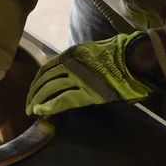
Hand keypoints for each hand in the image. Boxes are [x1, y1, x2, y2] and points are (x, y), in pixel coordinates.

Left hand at [26, 32, 152, 116]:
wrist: (136, 60)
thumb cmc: (119, 56)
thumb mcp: (92, 53)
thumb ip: (78, 63)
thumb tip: (68, 75)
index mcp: (72, 54)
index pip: (46, 69)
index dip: (37, 82)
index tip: (33, 91)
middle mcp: (71, 64)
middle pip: (45, 80)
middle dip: (34, 94)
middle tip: (29, 105)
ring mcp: (78, 78)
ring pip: (50, 90)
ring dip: (38, 101)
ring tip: (32, 111)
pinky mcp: (87, 92)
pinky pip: (62, 100)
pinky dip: (49, 106)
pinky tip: (41, 112)